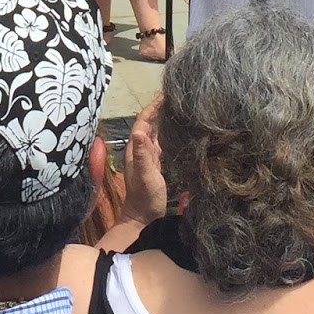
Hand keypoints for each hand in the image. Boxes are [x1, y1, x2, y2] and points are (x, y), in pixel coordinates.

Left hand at [120, 99, 167, 225]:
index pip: (143, 121)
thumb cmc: (145, 198)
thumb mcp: (146, 176)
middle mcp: (140, 149)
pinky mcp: (155, 163)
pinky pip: (160, 141)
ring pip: (155, 131)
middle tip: (175, 97)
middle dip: (158, 108)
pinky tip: (176, 130)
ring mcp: (147, 156)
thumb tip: (139, 131)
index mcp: (135, 149)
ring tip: (177, 108)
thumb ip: (142, 155)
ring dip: (163, 118)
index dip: (152, 107)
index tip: (165, 94)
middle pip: (148, 123)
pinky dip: (167, 132)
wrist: (144, 218)